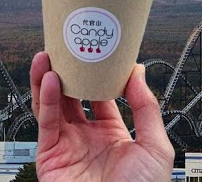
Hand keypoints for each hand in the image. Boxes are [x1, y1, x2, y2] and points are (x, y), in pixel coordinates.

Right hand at [30, 52, 173, 181]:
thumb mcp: (155, 147)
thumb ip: (147, 108)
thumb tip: (139, 73)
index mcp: (113, 135)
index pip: (102, 95)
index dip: (98, 74)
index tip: (98, 50)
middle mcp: (87, 138)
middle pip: (72, 96)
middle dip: (68, 72)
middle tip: (67, 46)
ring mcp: (67, 145)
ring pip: (52, 104)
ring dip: (49, 78)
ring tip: (50, 54)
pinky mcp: (50, 155)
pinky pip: (45, 122)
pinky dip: (46, 99)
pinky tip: (51, 81)